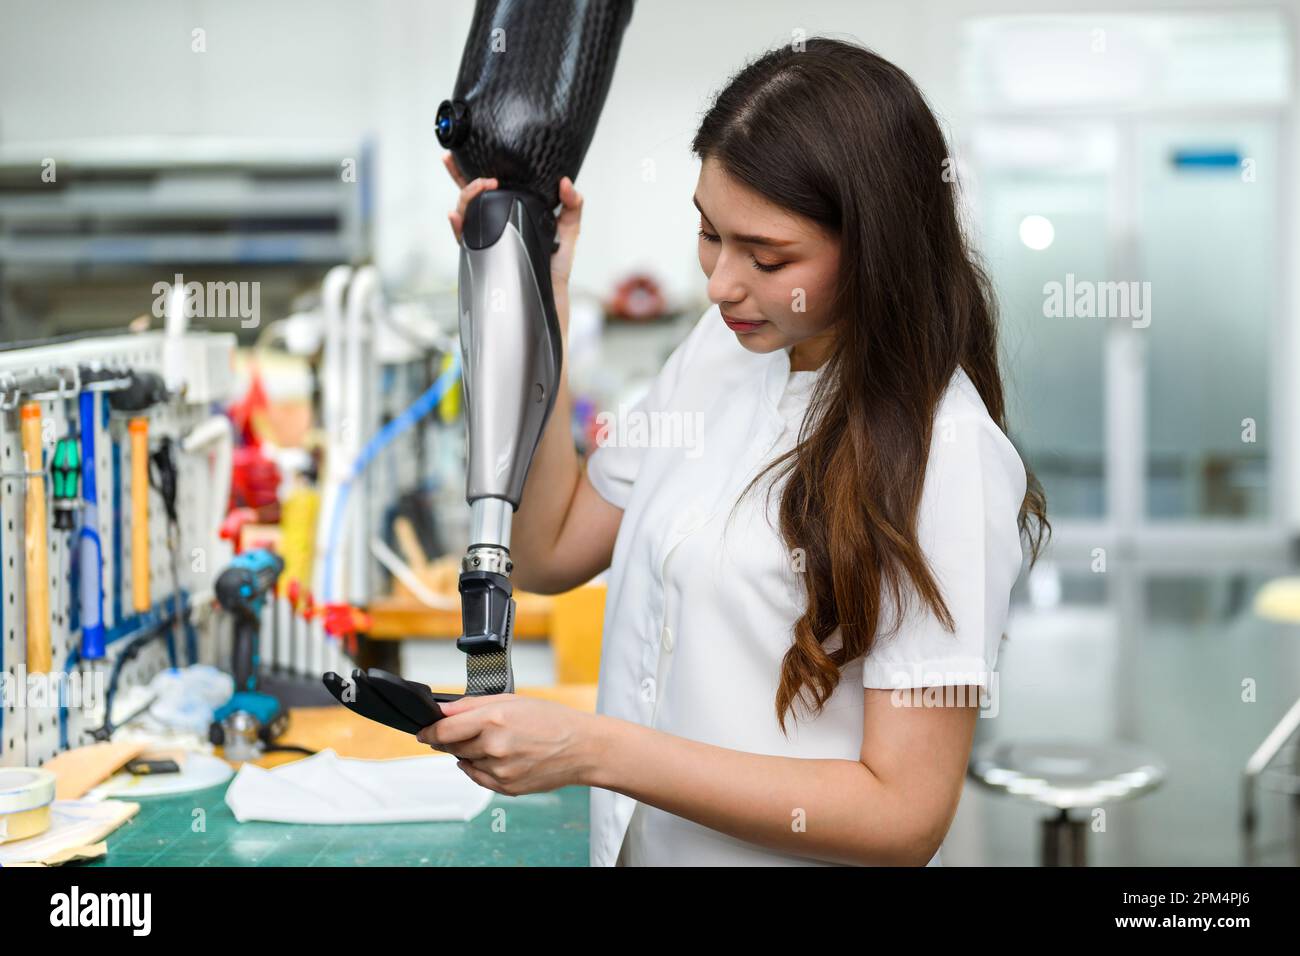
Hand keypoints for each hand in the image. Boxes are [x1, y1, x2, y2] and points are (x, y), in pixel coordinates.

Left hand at [417, 693, 603, 795]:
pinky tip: (497, 757)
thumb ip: (471, 705)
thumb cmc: (551, 720)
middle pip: (452, 747)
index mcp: (493, 719)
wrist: (581, 748)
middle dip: (452, 739)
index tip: (423, 732)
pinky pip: (478, 778)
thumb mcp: (512, 700)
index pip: (444, 730)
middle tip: (470, 732)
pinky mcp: (505, 787)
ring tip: (497, 742)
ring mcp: (499, 769)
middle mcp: (493, 746)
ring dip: (470, 753)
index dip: (429, 731)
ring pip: (465, 762)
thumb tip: (442, 710)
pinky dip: (479, 768)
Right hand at [442, 152, 582, 291]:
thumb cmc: (557, 264)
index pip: (489, 186)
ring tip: (481, 188)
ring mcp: (487, 237)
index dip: (473, 168)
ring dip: (467, 196)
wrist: (550, 293)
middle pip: (469, 194)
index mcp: (511, 209)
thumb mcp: (569, 228)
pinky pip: (463, 239)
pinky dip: (457, 226)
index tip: (465, 151)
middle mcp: (495, 221)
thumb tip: (566, 182)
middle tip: (474, 172)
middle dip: (459, 175)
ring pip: (464, 211)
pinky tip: (456, 217)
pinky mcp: (482, 254)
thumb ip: (572, 204)